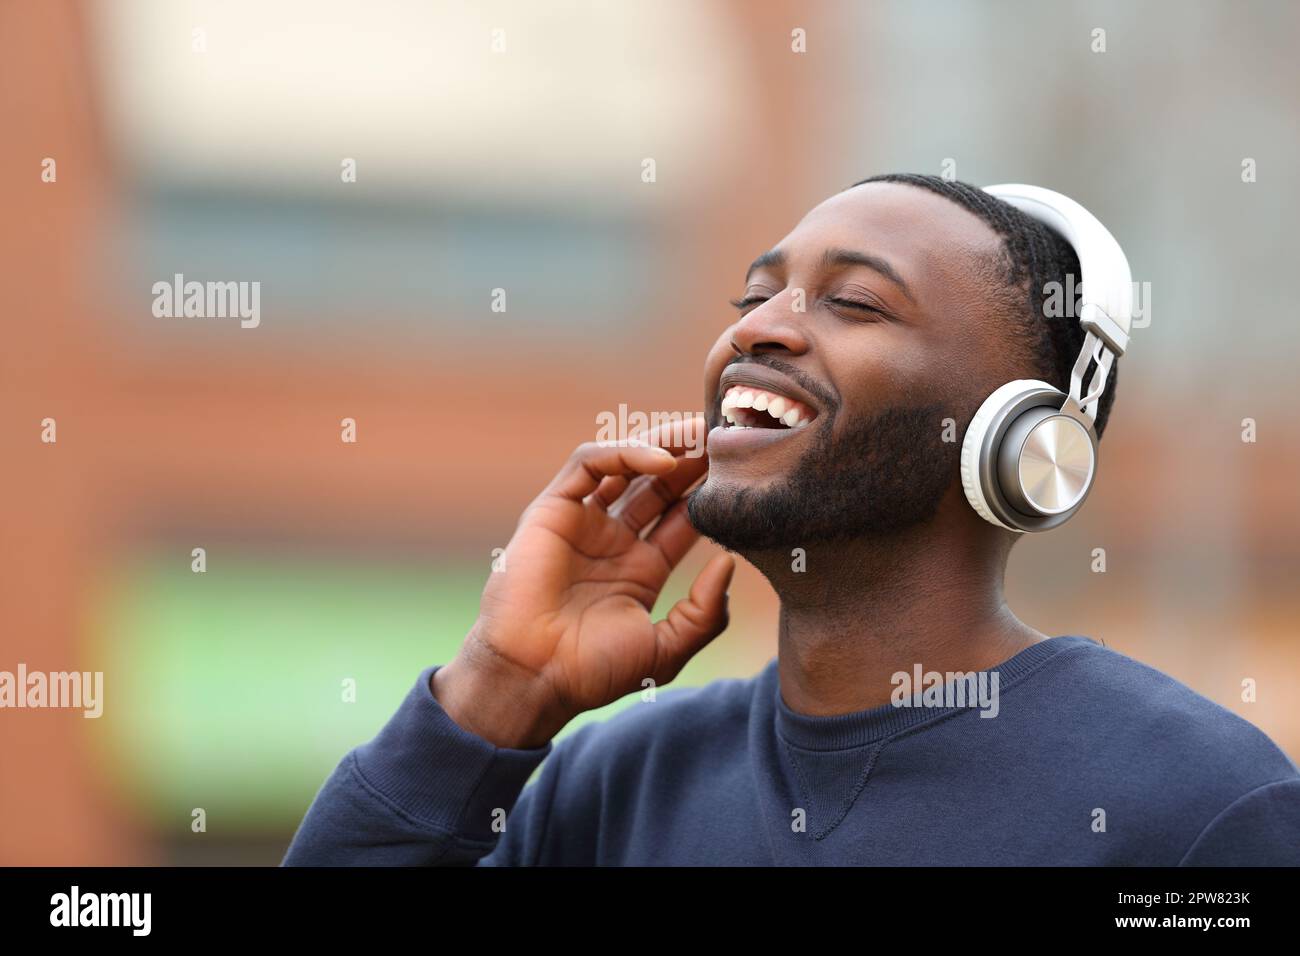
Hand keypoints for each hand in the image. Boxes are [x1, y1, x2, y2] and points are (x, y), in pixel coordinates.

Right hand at [433, 416, 734, 748]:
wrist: (533, 675)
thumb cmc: (593, 671)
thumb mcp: (666, 650)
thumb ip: (704, 613)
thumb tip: (728, 563)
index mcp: (641, 570)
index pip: (683, 518)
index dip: (709, 494)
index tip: (741, 474)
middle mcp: (613, 541)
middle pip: (659, 485)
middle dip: (692, 460)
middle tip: (726, 438)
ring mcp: (583, 523)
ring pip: (625, 465)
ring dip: (663, 445)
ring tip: (700, 433)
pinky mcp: (552, 509)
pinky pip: (588, 465)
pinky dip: (623, 453)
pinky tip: (663, 462)